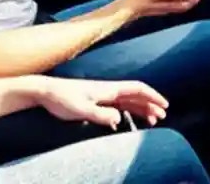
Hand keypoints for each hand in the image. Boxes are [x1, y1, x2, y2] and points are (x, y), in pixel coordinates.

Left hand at [35, 77, 168, 128]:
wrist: (45, 92)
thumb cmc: (62, 98)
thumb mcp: (81, 109)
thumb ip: (101, 115)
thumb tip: (119, 119)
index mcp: (108, 89)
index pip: (136, 88)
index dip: (152, 96)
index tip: (165, 105)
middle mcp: (107, 90)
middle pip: (135, 95)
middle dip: (151, 104)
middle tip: (162, 116)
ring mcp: (101, 95)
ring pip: (128, 100)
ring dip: (141, 108)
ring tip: (151, 120)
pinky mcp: (94, 100)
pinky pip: (117, 105)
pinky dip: (128, 112)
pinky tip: (127, 121)